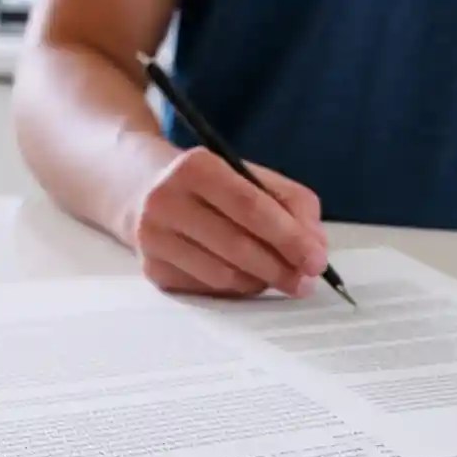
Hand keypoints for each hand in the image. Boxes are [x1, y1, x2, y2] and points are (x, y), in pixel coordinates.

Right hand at [129, 146, 327, 297]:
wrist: (139, 188)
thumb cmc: (209, 185)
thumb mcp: (250, 176)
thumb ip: (292, 204)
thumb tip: (315, 247)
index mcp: (196, 167)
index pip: (250, 207)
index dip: (289, 237)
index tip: (317, 260)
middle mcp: (166, 201)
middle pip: (237, 246)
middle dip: (280, 269)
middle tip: (306, 282)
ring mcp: (154, 239)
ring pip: (223, 275)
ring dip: (260, 282)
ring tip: (278, 277)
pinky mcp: (153, 270)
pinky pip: (208, 289)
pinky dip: (237, 288)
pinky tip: (247, 277)